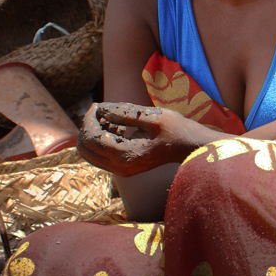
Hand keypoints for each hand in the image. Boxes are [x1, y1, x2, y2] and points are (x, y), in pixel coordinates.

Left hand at [77, 102, 210, 175]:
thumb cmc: (176, 131)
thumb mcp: (152, 117)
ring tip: (113, 119)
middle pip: (85, 149)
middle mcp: (120, 167)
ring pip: (90, 153)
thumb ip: (123, 114)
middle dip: (88, 128)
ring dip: (95, 134)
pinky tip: (119, 129)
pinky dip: (103, 140)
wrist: (191, 148)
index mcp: (125, 156)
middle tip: (99, 110)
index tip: (96, 105)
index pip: (92, 139)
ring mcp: (121, 169)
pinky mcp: (124, 167)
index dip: (89, 120)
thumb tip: (101, 109)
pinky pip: (101, 155)